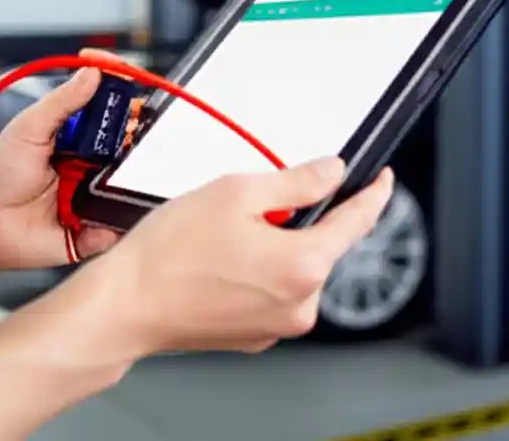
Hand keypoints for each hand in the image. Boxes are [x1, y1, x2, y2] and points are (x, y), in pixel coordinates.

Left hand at [0, 51, 122, 270]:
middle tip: (134, 132)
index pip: (109, 112)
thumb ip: (61, 102)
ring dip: (131, 179)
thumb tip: (92, 71)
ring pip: (129, 186)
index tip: (129, 76)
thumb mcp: (29, 128)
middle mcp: (90, 166)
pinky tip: (108, 213)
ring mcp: (94, 197)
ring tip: (117, 174)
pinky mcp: (94, 230)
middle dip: (139, 137)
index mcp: (76, 138)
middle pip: (129, 147)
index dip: (122, 94)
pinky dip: (118, 221)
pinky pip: (118, 226)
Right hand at [75, 158, 393, 354]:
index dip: (374, 193)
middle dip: (297, 220)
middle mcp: (301, 304)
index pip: (358, 221)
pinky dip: (257, 272)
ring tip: (223, 238)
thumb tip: (331, 173)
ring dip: (275, 247)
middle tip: (250, 206)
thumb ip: (297, 181)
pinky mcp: (256, 336)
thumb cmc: (170, 253)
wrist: (127, 304)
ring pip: (294, 269)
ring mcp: (278, 324)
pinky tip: (219, 262)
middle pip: (321, 245)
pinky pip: (272, 293)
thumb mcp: (237, 192)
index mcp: (305, 265)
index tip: (381, 179)